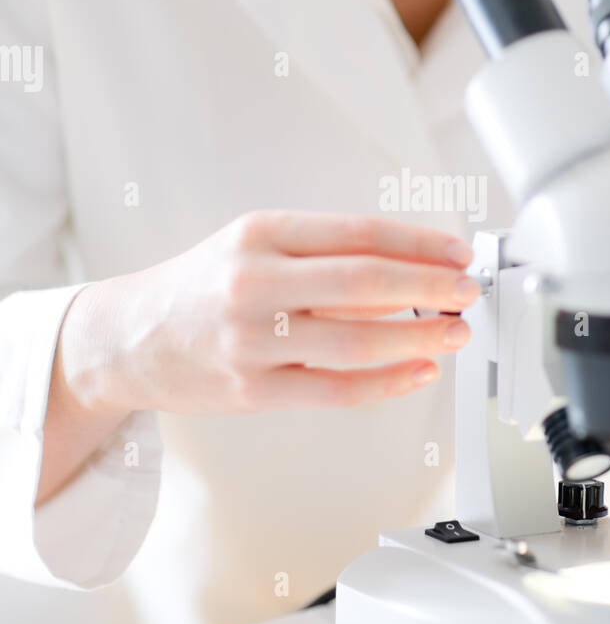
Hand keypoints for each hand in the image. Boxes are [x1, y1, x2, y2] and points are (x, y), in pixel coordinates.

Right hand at [61, 210, 479, 416]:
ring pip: (354, 340)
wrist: (128, 338)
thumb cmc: (200, 288)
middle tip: (467, 291)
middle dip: (429, 287)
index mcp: (260, 235)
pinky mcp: (252, 390)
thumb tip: (407, 264)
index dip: (417, 243)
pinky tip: (417, 373)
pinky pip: (333, 389)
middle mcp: (254, 282)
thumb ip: (321, 251)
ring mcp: (252, 339)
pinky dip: (384, 383)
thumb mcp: (251, 245)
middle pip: (362, 282)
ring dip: (417, 337)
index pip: (357, 233)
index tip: (456, 251)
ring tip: (454, 333)